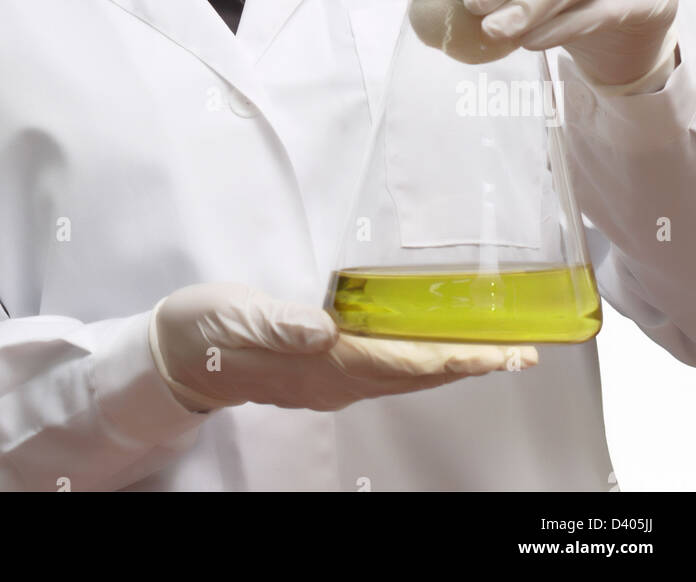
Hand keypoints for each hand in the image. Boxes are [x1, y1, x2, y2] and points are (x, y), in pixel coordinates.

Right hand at [150, 283, 535, 413]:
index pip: (404, 363)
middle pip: (416, 375)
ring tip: (493, 352)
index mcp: (321, 362)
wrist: (173, 354)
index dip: (456, 359)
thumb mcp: (237, 315)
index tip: (500, 353)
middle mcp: (334, 379)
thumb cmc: (205, 327)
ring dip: (451, 364)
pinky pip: (385, 370)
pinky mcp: (320, 370)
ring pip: (405, 375)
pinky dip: (420, 360)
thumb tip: (325, 329)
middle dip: (471, 365)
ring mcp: (329, 380)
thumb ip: (280, 322)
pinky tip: (431, 349)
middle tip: (522, 352)